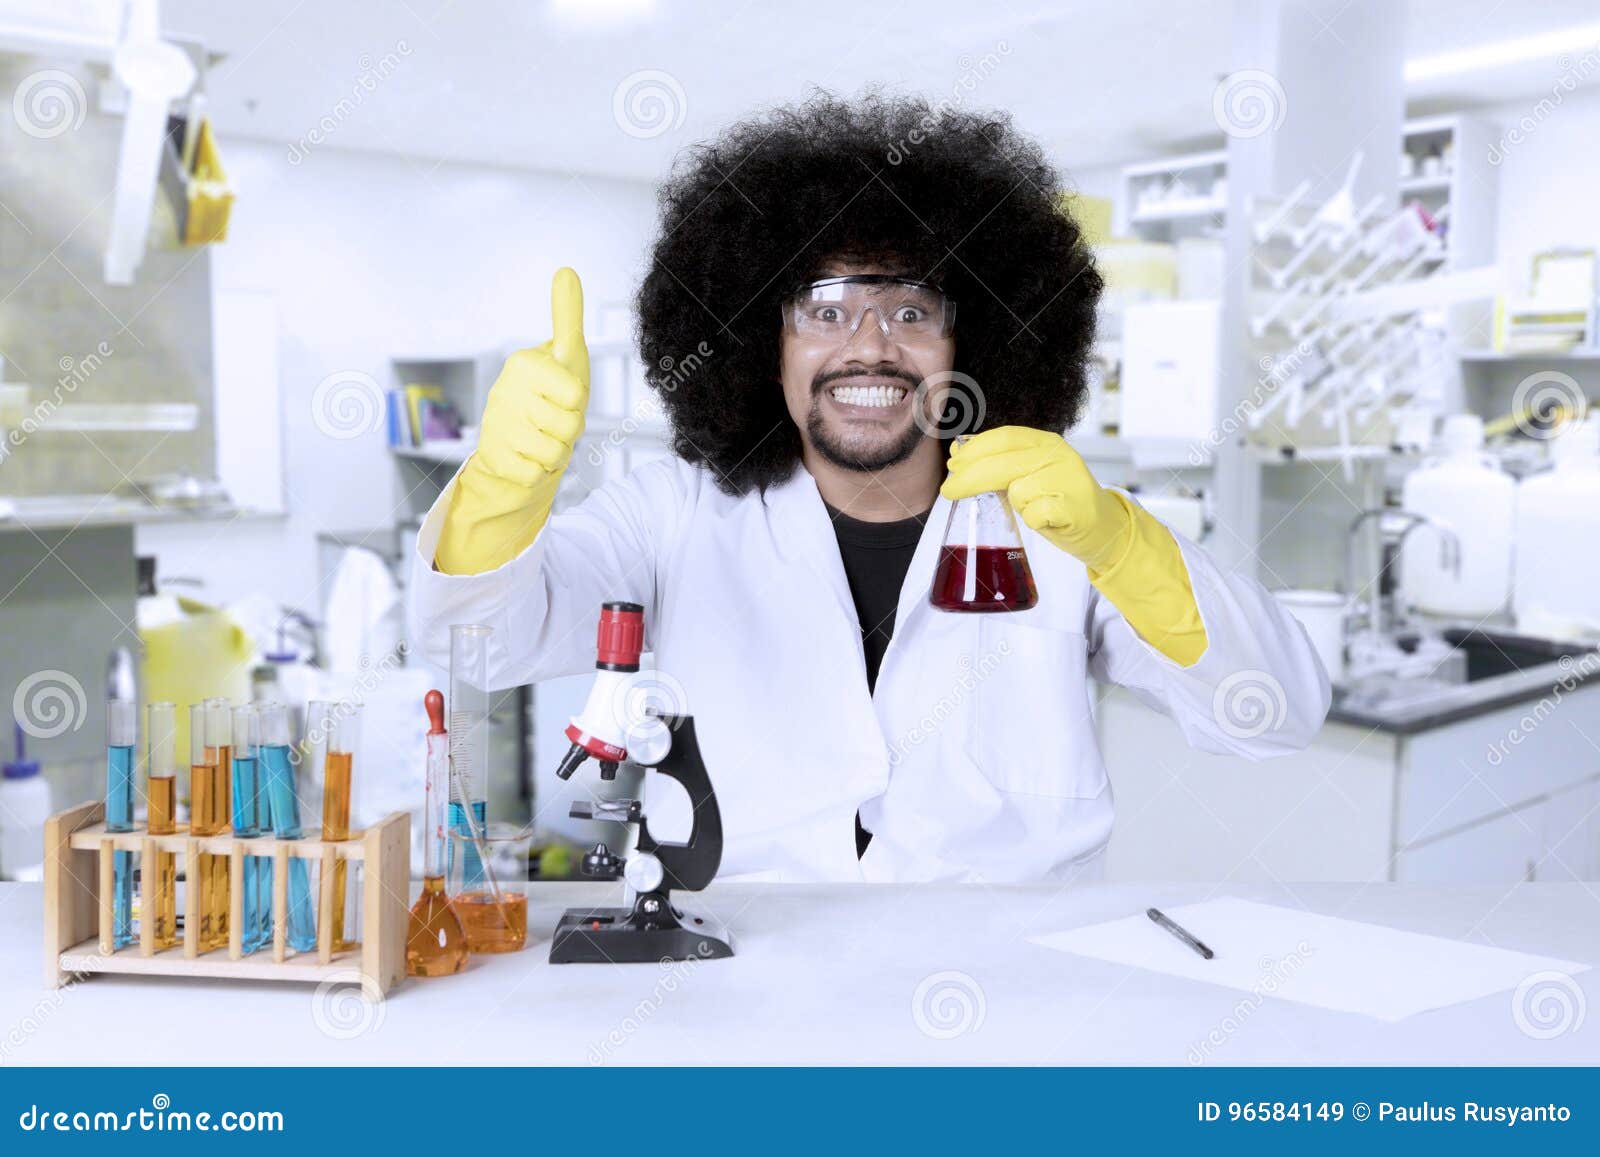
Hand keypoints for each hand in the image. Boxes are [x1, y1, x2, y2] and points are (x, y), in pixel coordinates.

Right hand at [471, 267, 589, 488]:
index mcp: (525, 363)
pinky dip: (538, 471)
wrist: (515, 444)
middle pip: (571, 426)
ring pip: (555, 453)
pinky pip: (537, 473)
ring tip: (540, 438)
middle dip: (569, 430)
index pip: (576, 394)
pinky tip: (525, 457)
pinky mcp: (493, 459)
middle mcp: (504, 391)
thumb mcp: (566, 354)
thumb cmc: (548, 394)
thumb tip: (566, 269)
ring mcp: (496, 426)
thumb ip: (567, 315)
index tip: (560, 395)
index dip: (577, 401)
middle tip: (551, 420)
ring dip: (555, 451)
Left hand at [939, 426, 1132, 572]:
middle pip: (1002, 463)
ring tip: (1036, 507)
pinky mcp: (1073, 507)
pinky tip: (1048, 519)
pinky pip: (1033, 515)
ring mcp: (1067, 479)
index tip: (952, 463)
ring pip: (1017, 491)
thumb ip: (1000, 464)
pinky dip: (1034, 521)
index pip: (1003, 437)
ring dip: (1017, 505)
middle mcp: (1057, 455)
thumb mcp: (1031, 474)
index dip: (974, 450)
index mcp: (1046, 442)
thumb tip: (956, 454)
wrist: (1104, 527)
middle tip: (949, 490)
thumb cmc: (1059, 500)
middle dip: (969, 477)